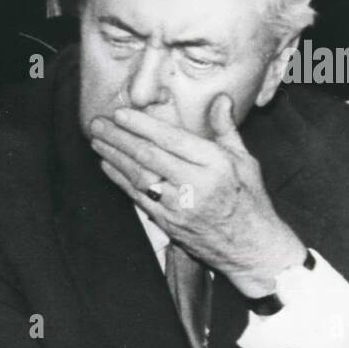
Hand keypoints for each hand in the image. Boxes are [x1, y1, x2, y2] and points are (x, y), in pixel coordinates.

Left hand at [89, 95, 305, 296]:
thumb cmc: (249, 199)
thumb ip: (225, 129)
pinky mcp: (169, 223)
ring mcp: (180, 207)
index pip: (172, 139)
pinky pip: (139, 198)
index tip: (121, 113)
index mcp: (216, 164)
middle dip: (119, 138)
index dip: (142, 125)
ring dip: (114, 157)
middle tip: (98, 124)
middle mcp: (196, 185)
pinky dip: (120, 180)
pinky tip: (107, 165)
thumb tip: (220, 99)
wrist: (251, 247)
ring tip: (97, 141)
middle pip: (150, 156)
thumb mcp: (245, 161)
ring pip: (140, 176)